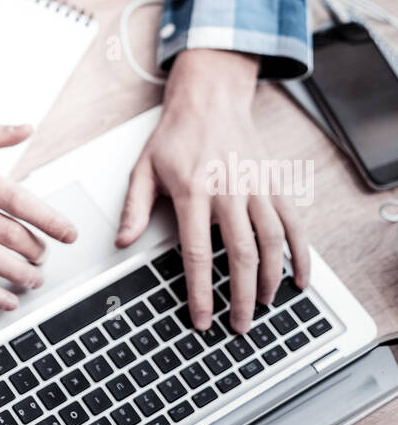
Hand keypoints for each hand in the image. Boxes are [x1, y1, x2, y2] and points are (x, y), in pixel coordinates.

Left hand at [116, 50, 309, 333]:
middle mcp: (229, 190)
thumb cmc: (176, 135)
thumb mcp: (144, 168)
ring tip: (263, 306)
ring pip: (272, 242)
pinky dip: (300, 253)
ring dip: (270, 279)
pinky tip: (299, 278)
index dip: (200, 292)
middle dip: (241, 296)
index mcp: (194, 190)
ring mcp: (257, 186)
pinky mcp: (275, 183)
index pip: (198, 253)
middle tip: (239, 325)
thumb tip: (122, 242)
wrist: (210, 99)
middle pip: (241, 254)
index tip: (202, 319)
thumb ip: (134, 208)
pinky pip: (293, 223)